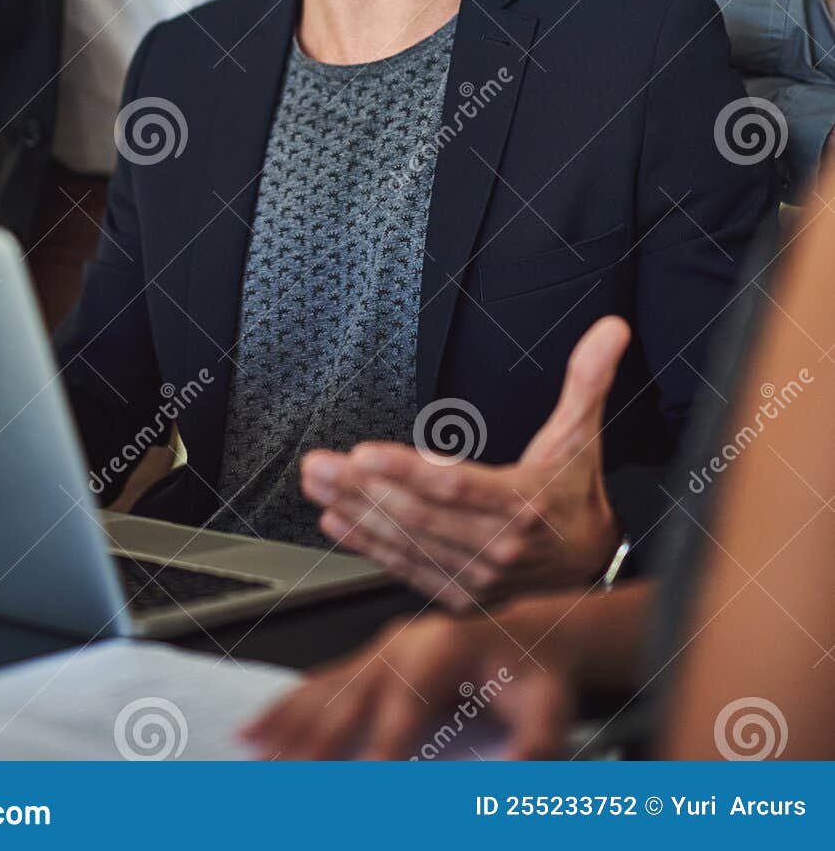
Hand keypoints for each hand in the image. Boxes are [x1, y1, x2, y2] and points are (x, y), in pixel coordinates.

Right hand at [240, 605, 573, 760]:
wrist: (529, 639)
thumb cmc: (536, 679)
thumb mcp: (550, 714)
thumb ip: (531, 753)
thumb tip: (503, 785)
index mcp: (441, 654)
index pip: (400, 718)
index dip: (376, 759)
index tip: (354, 794)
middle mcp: (400, 647)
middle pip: (347, 705)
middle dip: (311, 751)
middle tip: (281, 786)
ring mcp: (379, 650)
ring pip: (322, 695)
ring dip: (285, 733)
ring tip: (253, 763)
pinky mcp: (369, 660)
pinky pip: (319, 685)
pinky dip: (284, 709)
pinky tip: (255, 730)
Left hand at [300, 316, 630, 608]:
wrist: (593, 567)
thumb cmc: (576, 494)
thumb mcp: (581, 435)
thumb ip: (589, 380)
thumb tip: (610, 329)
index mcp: (523, 506)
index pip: (455, 487)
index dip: (406, 472)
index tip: (364, 454)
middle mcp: (497, 549)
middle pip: (418, 516)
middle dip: (360, 489)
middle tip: (317, 465)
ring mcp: (476, 579)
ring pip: (405, 543)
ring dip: (354, 512)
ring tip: (316, 484)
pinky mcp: (460, 597)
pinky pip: (406, 570)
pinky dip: (367, 546)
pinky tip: (336, 522)